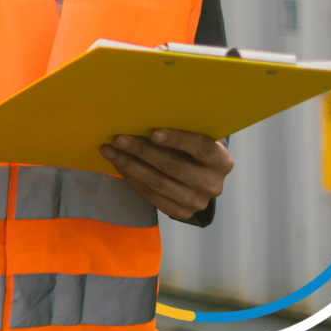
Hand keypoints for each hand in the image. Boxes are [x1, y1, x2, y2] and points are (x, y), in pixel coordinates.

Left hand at [99, 129, 232, 220]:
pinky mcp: (181, 212)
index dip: (177, 140)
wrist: (201, 180)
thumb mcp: (196, 139)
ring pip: (157, 182)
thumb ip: (181, 132)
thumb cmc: (193, 151)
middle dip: (141, 150)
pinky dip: (132, 178)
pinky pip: (151, 195)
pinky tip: (119, 166)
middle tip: (117, 139)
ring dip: (129, 165)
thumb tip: (143, 118)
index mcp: (221, 160)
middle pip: (172, 166)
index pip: (200, 147)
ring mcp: (197, 201)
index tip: (153, 132)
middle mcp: (212, 184)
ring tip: (109, 151)